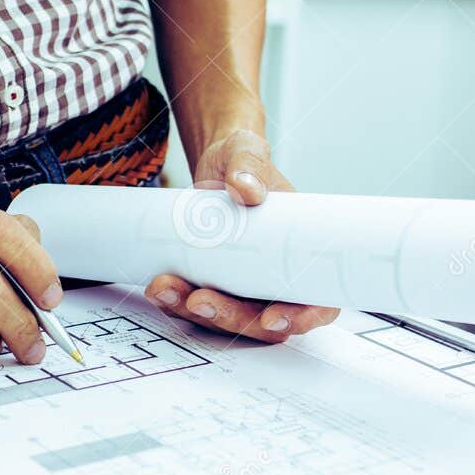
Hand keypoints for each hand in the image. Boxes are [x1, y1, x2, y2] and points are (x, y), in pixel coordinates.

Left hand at [146, 128, 338, 340]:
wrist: (212, 167)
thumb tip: (246, 188)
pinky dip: (174, 303)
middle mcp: (274, 280)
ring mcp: (242, 288)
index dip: (299, 319)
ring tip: (165, 288)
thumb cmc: (243, 162)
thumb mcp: (247, 151)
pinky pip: (195, 307)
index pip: (317, 303)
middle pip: (261, 323)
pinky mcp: (212, 286)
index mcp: (302, 256)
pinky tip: (158, 288)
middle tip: (199, 299)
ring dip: (193, 312)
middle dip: (229, 318)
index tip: (271, 319)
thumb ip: (248, 163)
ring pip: (224, 320)